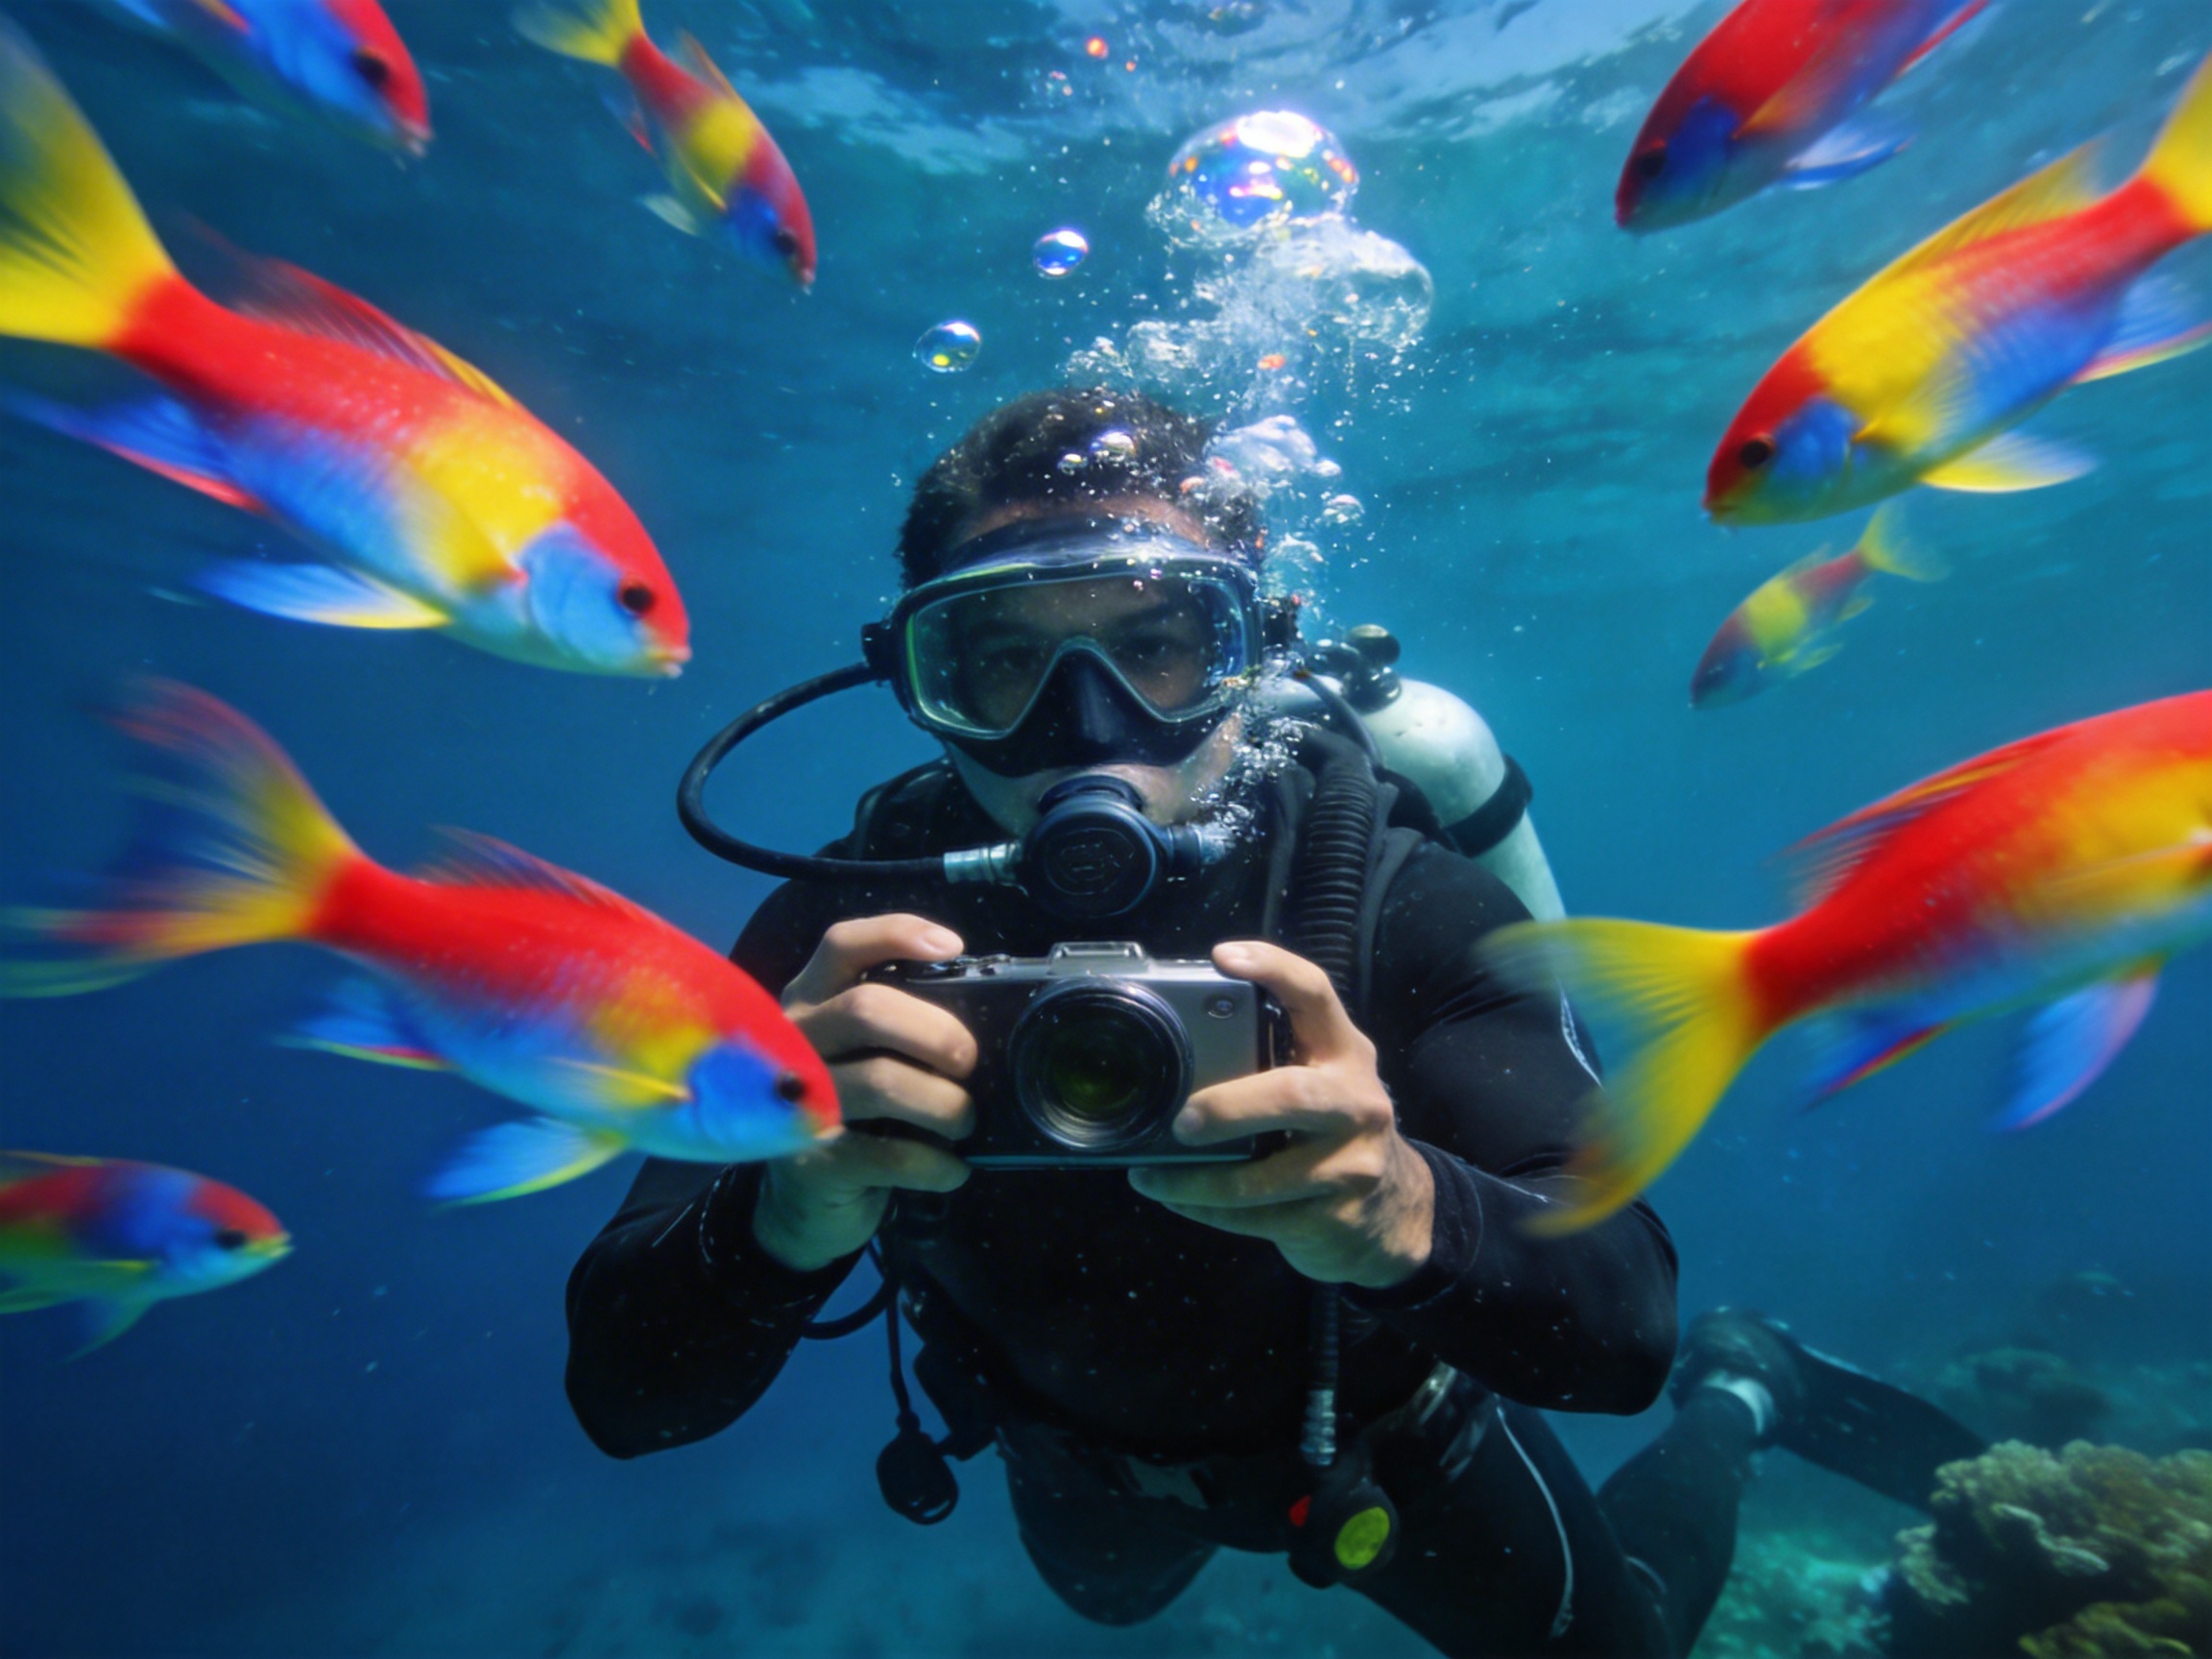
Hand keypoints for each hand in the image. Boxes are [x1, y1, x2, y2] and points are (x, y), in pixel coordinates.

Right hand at [750, 915, 976, 1271]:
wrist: (806, 1203)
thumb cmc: (855, 1113)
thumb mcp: (863, 1057)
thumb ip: (899, 1027)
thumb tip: (984, 1019)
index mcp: (811, 1003)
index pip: (842, 946)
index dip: (897, 934)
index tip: (954, 948)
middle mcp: (793, 1043)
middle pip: (867, 1008)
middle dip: (938, 1033)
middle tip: (968, 1063)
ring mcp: (796, 1104)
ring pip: (883, 1082)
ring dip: (946, 1104)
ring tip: (965, 1121)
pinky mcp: (812, 1163)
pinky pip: (890, 1154)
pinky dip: (937, 1162)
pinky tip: (952, 1168)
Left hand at [1128, 941, 1434, 1289]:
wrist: (1396, 1213)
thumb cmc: (1335, 1133)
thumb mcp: (1322, 1085)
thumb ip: (1275, 1062)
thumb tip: (1177, 1050)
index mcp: (1345, 1054)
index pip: (1316, 995)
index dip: (1273, 969)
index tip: (1222, 958)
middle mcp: (1357, 1103)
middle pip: (1291, 1096)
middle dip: (1226, 1108)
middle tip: (1179, 1122)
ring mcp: (1352, 1165)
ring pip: (1261, 1178)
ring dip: (1194, 1181)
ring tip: (1151, 1176)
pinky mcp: (1335, 1218)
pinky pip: (1255, 1218)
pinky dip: (1206, 1211)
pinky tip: (1181, 1200)